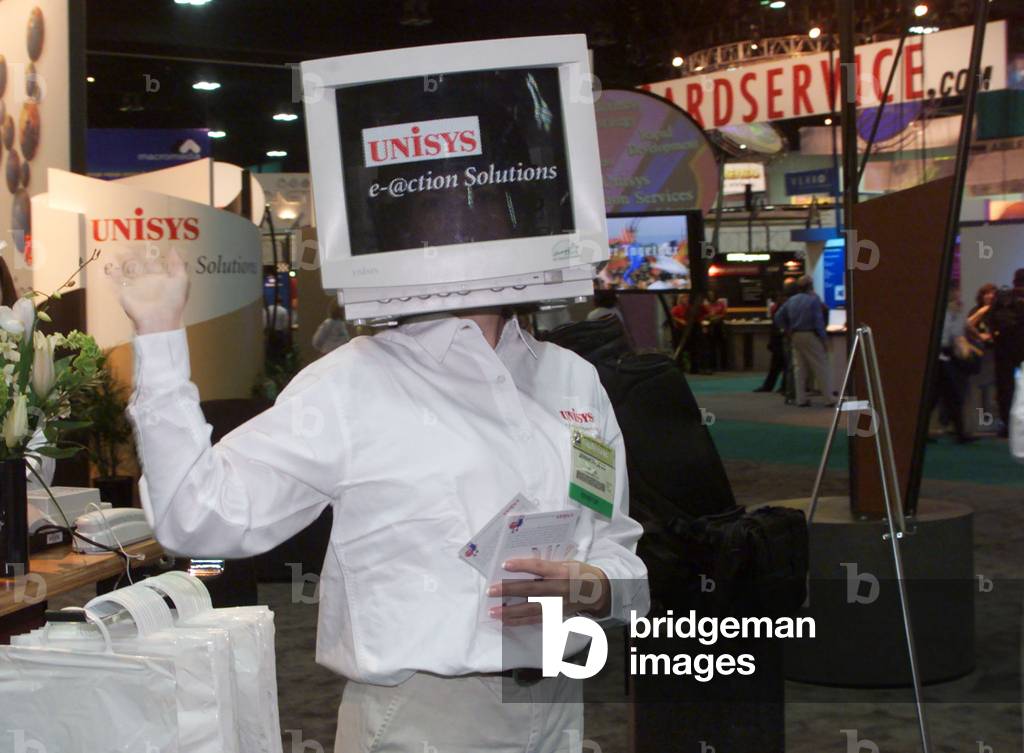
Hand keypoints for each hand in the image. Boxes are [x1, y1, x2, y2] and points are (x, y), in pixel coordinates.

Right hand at [109, 247, 189, 334]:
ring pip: (126, 270)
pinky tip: (107, 264)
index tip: (145, 241)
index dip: (150, 253)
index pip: (153, 263)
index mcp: (160, 278)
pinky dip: (111, 273)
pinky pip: (116, 281)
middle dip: (133, 254)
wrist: (159, 319)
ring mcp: (135, 286)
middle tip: (127, 242)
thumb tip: (174, 248)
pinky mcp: (124, 292)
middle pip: (138, 264)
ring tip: (116, 249)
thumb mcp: (181, 281)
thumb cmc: (173, 300)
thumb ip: (177, 264)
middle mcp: (146, 280)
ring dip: (122, 261)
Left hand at [487, 559, 610, 626]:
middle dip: (509, 591)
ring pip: (530, 609)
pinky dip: (519, 621)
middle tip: (491, 590)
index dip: (522, 566)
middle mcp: (559, 589)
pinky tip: (506, 622)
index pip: (539, 568)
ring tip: (493, 612)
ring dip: (510, 612)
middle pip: (530, 590)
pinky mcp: (556, 616)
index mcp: (562, 572)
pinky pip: (535, 620)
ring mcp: (557, 605)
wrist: (598, 592)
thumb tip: (521, 566)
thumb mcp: (567, 563)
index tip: (505, 565)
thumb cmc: (579, 573)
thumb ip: (547, 566)